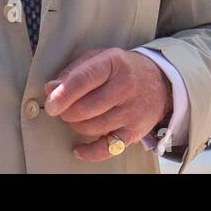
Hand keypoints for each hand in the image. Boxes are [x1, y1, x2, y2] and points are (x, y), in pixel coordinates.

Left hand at [44, 47, 172, 161]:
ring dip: (76, 125)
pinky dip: (89, 152)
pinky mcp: (135, 132)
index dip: (64, 94)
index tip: (50, 104)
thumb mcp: (99, 59)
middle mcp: (125, 87)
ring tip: (76, 117)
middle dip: (67, 111)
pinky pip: (107, 148)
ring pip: (92, 127)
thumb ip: (73, 72)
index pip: (84, 79)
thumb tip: (50, 89)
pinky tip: (78, 148)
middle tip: (63, 108)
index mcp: (113, 63)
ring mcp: (132, 111)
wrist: (160, 82)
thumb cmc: (122, 70)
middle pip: (86, 108)